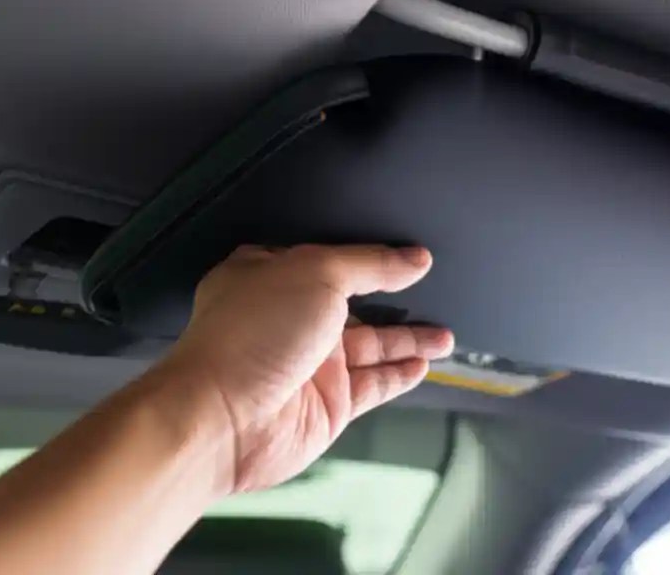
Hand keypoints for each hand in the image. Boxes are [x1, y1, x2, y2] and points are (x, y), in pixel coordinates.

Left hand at [160, 244, 453, 494]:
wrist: (223, 418)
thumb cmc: (255, 332)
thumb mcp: (318, 273)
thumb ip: (371, 264)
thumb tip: (416, 258)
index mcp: (273, 276)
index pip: (327, 259)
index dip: (365, 255)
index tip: (406, 251)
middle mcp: (291, 317)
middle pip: (353, 302)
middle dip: (392, 298)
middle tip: (436, 292)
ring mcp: (310, 363)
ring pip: (371, 346)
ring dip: (409, 340)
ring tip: (446, 334)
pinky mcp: (328, 403)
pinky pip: (372, 384)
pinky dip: (399, 374)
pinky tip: (424, 364)